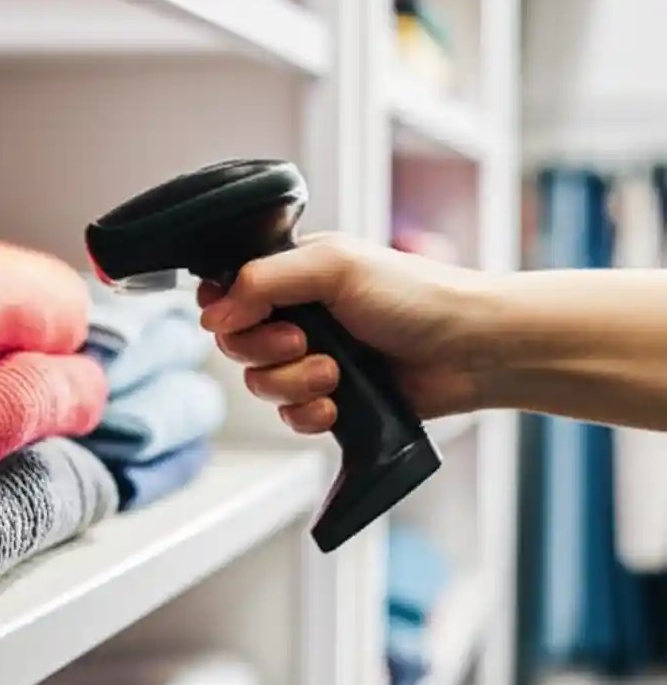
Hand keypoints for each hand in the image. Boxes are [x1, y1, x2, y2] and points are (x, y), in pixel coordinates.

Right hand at [198, 233, 494, 433]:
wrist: (471, 350)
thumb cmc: (417, 296)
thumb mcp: (333, 267)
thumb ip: (264, 280)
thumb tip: (212, 312)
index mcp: (294, 274)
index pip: (228, 292)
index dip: (226, 310)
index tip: (242, 317)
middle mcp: (299, 315)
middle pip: (237, 344)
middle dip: (265, 349)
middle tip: (302, 340)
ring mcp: (313, 359)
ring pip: (261, 384)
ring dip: (293, 383)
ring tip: (335, 374)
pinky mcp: (331, 400)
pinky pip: (290, 417)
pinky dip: (307, 414)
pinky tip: (336, 406)